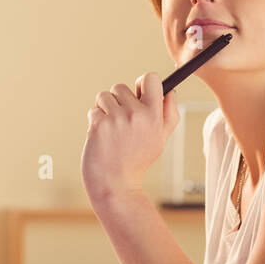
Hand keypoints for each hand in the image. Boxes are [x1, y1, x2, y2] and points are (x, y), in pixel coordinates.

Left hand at [81, 72, 179, 200]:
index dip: (142, 83)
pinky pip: (93, 111)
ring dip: (104, 110)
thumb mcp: (160, 139)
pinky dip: (95, 122)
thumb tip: (171, 92)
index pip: (151, 78)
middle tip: (122, 122)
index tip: (138, 93)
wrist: (116, 185)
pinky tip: (102, 137)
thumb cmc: (137, 161)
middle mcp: (136, 114)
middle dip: (118, 101)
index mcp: (154, 115)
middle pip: (121, 86)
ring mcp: (117, 119)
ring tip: (111, 129)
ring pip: (104, 96)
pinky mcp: (99, 125)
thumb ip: (169, 115)